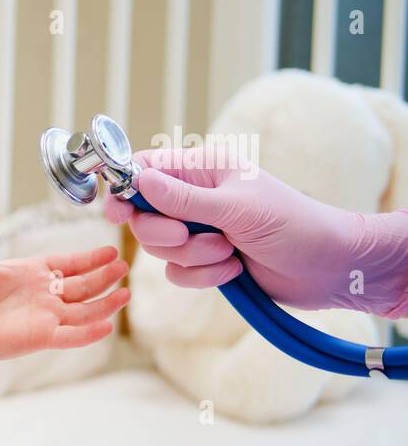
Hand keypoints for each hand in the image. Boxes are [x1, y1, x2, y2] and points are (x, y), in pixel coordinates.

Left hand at [0, 206, 129, 363]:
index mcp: (38, 273)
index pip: (70, 263)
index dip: (90, 258)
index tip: (111, 251)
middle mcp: (48, 295)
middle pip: (84, 286)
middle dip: (104, 277)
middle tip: (124, 266)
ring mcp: (48, 317)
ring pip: (84, 310)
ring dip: (105, 304)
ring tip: (126, 294)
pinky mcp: (42, 337)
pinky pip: (70, 335)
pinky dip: (88, 333)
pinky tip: (107, 327)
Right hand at [104, 147, 407, 316]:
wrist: (329, 268)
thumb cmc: (293, 225)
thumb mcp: (236, 207)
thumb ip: (182, 198)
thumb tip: (138, 181)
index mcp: (203, 170)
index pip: (146, 169)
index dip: (124, 188)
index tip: (116, 210)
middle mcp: (195, 197)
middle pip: (143, 215)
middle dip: (164, 233)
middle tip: (188, 235)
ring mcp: (199, 231)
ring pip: (159, 248)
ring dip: (191, 256)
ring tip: (228, 251)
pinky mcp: (205, 262)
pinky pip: (177, 273)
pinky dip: (202, 276)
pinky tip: (233, 270)